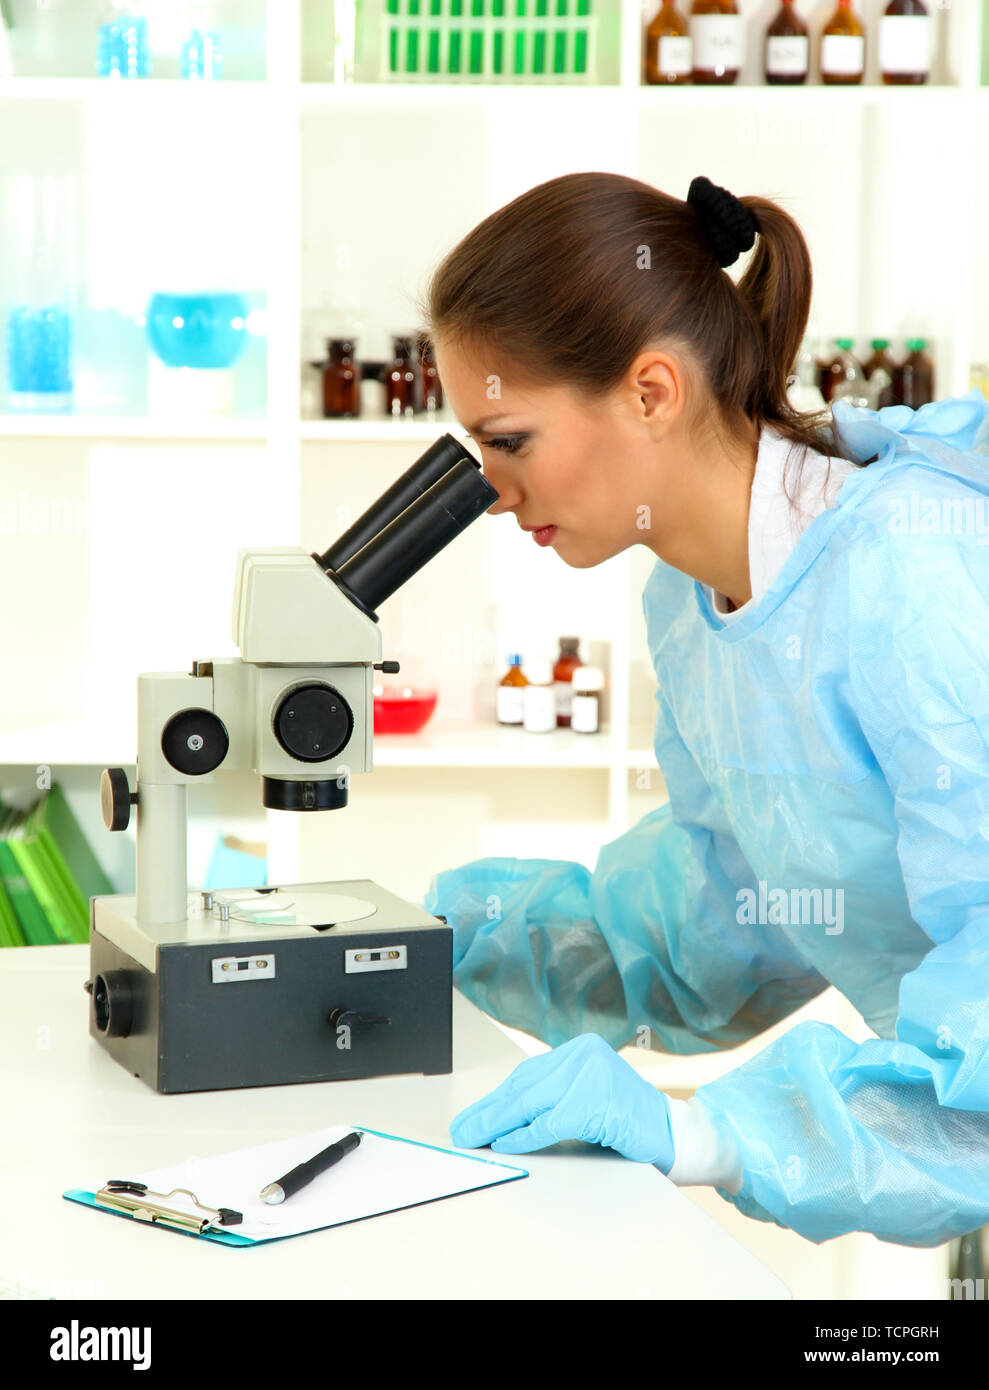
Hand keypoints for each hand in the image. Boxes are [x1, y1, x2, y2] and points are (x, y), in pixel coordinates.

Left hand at [449, 1033, 674, 1170]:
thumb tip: (499, 1119)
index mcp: (581, 1048)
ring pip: (531, 1103)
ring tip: (473, 1140)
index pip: (526, 1075)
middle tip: (461, 1131)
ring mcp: (593, 1076)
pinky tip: (504, 1145)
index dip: (495, 1099)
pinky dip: (524, 1136)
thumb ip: (552, 1098)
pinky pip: (550, 1122)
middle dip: (488, 1112)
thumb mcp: (586, 1098)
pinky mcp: (598, 1103)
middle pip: (524, 1086)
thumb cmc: (629, 1122)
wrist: (676, 1135)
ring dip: (497, 1125)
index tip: (470, 1117)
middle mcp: (584, 1054)